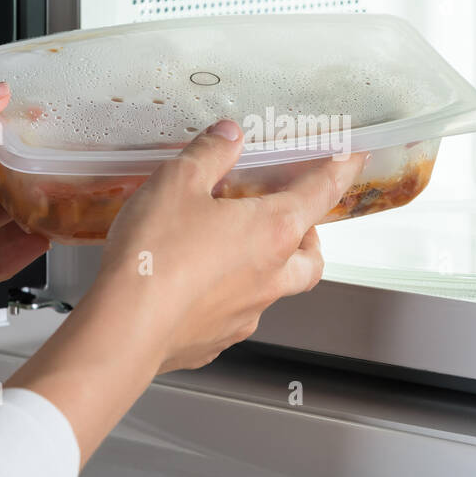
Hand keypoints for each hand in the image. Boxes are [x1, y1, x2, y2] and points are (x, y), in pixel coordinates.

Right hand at [8, 119, 364, 463]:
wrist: (124, 329)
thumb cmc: (154, 257)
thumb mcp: (177, 182)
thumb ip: (209, 154)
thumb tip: (228, 135)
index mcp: (272, 230)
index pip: (320, 193)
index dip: (339, 171)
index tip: (351, 160)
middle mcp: (270, 277)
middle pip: (311, 258)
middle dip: (309, 238)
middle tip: (293, 221)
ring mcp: (246, 314)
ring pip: (275, 291)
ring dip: (268, 270)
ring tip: (233, 251)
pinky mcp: (215, 340)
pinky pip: (234, 316)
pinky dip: (227, 298)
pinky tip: (195, 286)